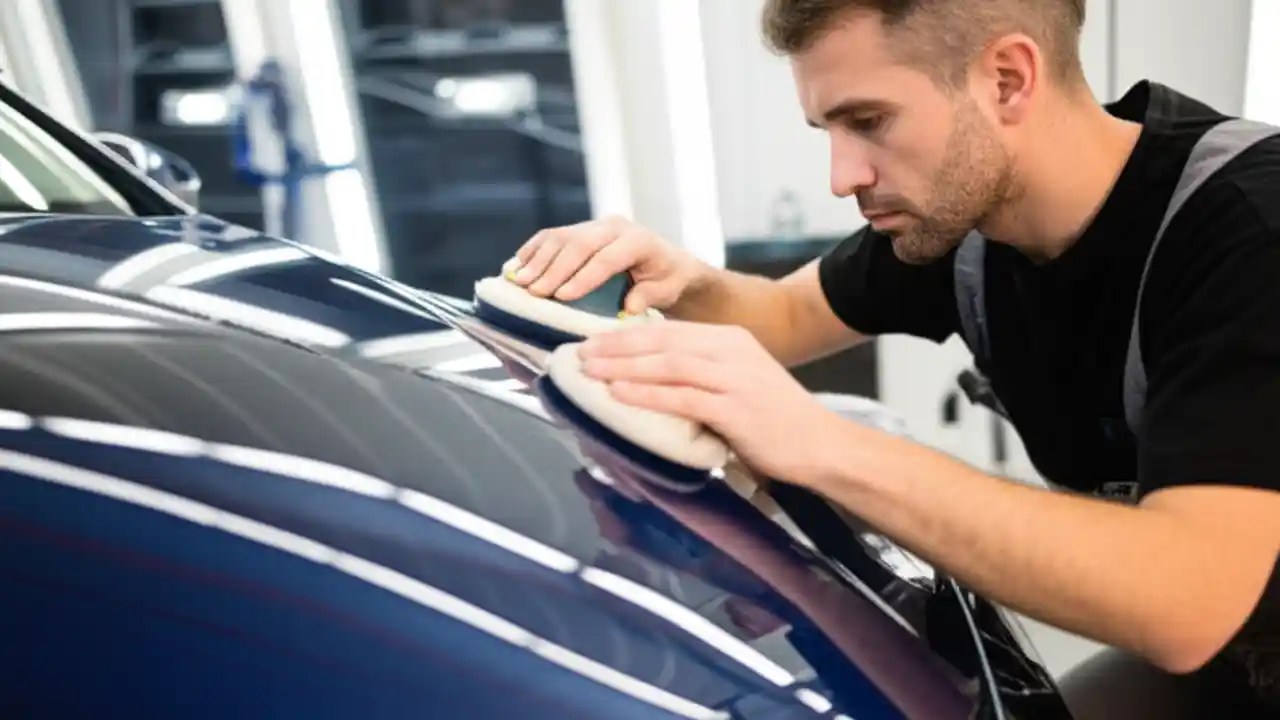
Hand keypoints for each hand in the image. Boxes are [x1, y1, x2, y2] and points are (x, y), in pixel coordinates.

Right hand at [511, 215, 705, 313]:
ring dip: (538, 260)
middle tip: (534, 291)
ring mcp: (595, 225)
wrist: (666, 262)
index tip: (563, 296)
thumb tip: (629, 307)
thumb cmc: (667, 280)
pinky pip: (552, 235)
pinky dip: (533, 250)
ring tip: (520, 282)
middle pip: (579, 244)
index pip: (607, 257)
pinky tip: (518, 266)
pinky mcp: (580, 229)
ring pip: (561, 236)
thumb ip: (649, 296)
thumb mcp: (666, 291)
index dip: (584, 276)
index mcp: (638, 240)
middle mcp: (614, 227)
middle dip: (554, 268)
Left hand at [578, 321, 851, 483]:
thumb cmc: (774, 422)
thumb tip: (650, 381)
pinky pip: (680, 396)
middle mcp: (730, 350)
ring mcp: (733, 377)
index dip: (626, 335)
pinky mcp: (735, 407)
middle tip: (578, 353)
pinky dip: (645, 394)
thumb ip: (700, 377)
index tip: (593, 341)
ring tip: (588, 371)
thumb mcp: (736, 384)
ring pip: (666, 364)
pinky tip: (617, 394)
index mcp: (729, 340)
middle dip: (615, 346)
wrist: (820, 445)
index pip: (668, 331)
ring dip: (622, 367)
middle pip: (661, 341)